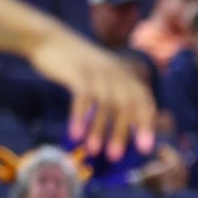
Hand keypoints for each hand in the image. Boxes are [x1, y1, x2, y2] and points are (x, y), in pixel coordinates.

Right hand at [29, 30, 153, 159]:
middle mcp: (117, 73)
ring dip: (99, 130)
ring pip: (104, 105)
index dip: (146, 125)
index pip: (144, 102)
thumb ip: (116, 97)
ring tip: (94, 150)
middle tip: (116, 156)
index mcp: (127, 76)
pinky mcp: (78, 72)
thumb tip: (124, 132)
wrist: (51, 40)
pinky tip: (75, 134)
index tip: (145, 148)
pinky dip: (79, 117)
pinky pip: (83, 98)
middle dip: (122, 133)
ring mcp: (98, 72)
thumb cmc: (79, 67)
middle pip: (126, 106)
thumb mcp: (103, 77)